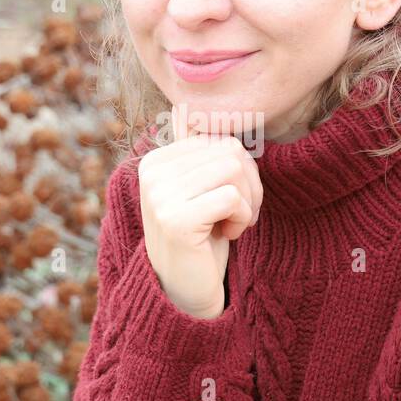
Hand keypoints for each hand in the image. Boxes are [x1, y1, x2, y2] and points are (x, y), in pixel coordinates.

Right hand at [138, 107, 262, 319]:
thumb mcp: (201, 190)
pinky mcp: (174, 218)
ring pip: (233, 170)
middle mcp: (151, 171)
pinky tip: (226, 236)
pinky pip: (232, 197)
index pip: (220, 138)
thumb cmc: (202, 239)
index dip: (241, 169)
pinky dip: (242, 218)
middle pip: (230, 150)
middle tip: (236, 215)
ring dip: (247, 203)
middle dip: (248, 186)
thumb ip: (200, 152)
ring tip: (230, 224)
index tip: (229, 201)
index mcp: (157, 160)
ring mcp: (159, 194)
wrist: (186, 293)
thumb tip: (196, 106)